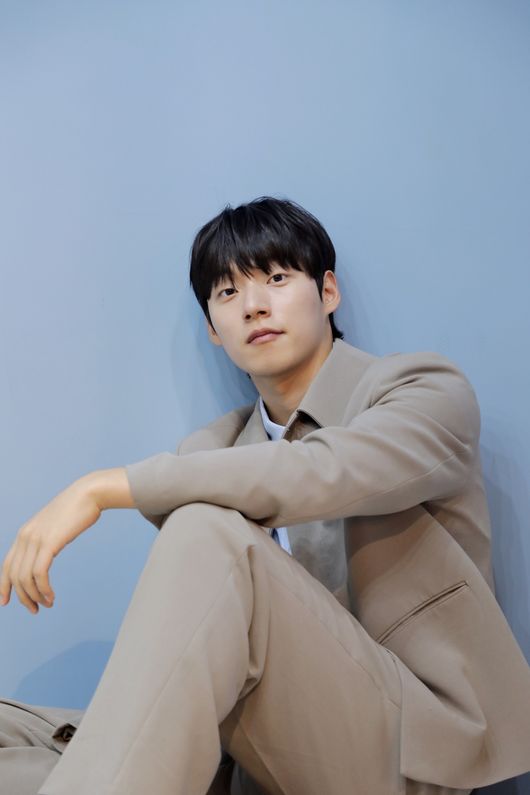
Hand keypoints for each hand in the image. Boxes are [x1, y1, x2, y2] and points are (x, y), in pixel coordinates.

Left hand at [0, 477, 101, 613]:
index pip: (6, 565)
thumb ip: (47, 538)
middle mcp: (25, 536)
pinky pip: (39, 574)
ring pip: (25, 578)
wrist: (88, 494)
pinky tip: (51, 596)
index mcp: (24, 533)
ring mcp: (36, 539)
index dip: (3, 586)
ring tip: (47, 604)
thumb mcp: (55, 526)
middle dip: (23, 597)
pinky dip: (43, 589)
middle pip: (14, 576)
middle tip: (35, 609)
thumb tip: (47, 552)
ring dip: (35, 596)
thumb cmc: (77, 510)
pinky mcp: (49, 543)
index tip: (5, 602)